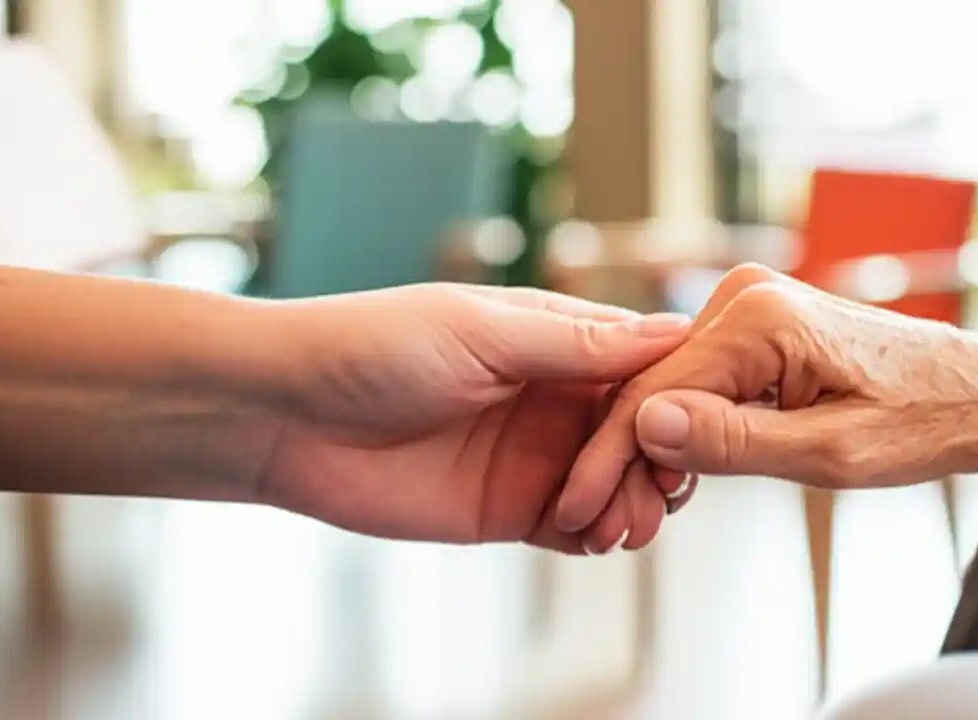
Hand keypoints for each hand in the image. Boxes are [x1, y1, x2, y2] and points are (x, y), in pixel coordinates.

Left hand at [258, 284, 688, 553]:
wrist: (284, 414)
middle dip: (659, 459)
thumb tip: (673, 331)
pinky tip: (596, 538)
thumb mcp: (483, 332)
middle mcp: (553, 396)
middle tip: (661, 485)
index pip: (643, 364)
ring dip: (635, 501)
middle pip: (641, 431)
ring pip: (616, 482)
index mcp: (554, 340)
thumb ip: (576, 343)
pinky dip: (598, 535)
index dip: (674, 393)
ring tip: (624, 520)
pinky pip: (574, 527)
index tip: (693, 421)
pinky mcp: (507, 509)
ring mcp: (534, 455)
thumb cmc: (373, 345)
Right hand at [556, 264, 977, 555]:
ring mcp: (749, 305)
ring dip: (652, 447)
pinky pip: (700, 378)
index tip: (577, 506)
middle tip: (596, 522)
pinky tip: (676, 474)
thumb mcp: (829, 453)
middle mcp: (745, 296)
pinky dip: (686, 428)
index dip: (608, 457)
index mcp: (760, 317)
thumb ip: (735, 441)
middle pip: (653, 386)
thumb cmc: (923, 421)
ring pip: (670, 384)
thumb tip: (647, 427)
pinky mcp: (757, 324)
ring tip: (634, 510)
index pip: (654, 393)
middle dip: (623, 457)